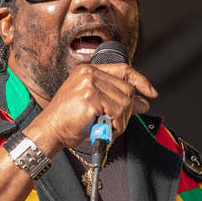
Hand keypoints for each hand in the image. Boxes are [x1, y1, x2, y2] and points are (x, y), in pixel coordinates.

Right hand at [26, 63, 157, 155]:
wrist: (50, 130)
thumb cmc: (69, 120)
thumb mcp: (97, 106)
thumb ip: (119, 100)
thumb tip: (144, 102)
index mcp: (89, 71)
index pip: (123, 69)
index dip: (140, 81)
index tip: (151, 93)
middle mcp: (89, 74)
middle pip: (127, 89)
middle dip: (126, 111)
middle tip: (113, 123)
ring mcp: (89, 84)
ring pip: (125, 103)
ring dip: (119, 121)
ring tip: (104, 127)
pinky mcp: (90, 98)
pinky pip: (117, 113)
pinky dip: (114, 127)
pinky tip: (102, 129)